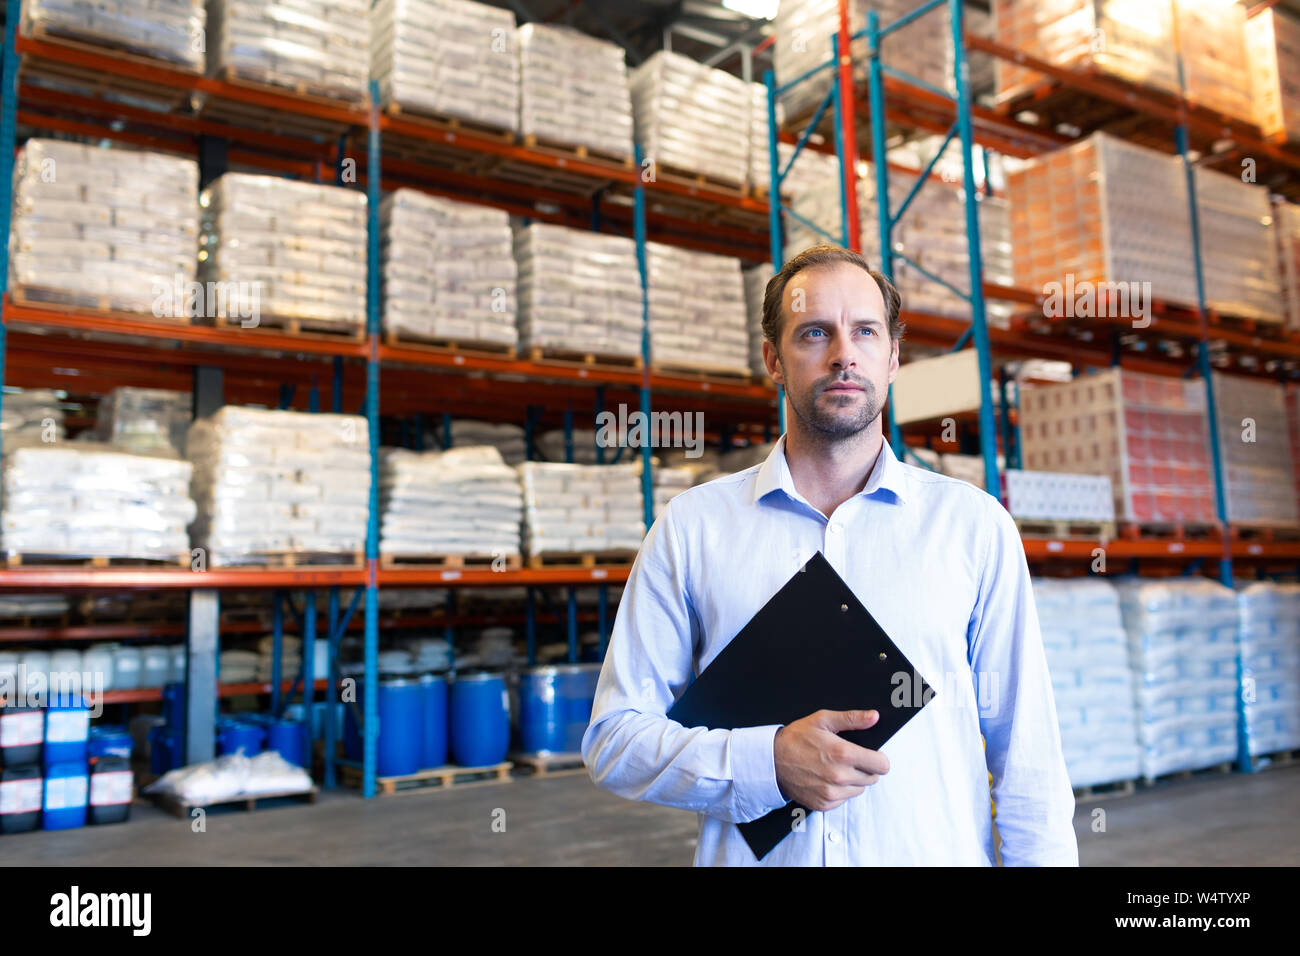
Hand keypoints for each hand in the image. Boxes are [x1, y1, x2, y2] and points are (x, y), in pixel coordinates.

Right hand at [773, 709, 889, 811]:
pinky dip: (840, 791)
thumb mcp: (822, 720)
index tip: (871, 754)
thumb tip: (874, 717)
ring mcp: (831, 793)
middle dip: (865, 768)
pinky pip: (844, 800)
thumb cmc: (796, 738)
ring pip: (859, 789)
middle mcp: (840, 777)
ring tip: (834, 767)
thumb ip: (852, 719)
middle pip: (872, 778)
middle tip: (848, 759)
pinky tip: (826, 778)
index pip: (882, 765)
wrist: (771, 760)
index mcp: (843, 754)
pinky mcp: (824, 804)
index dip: (879, 758)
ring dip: (853, 780)